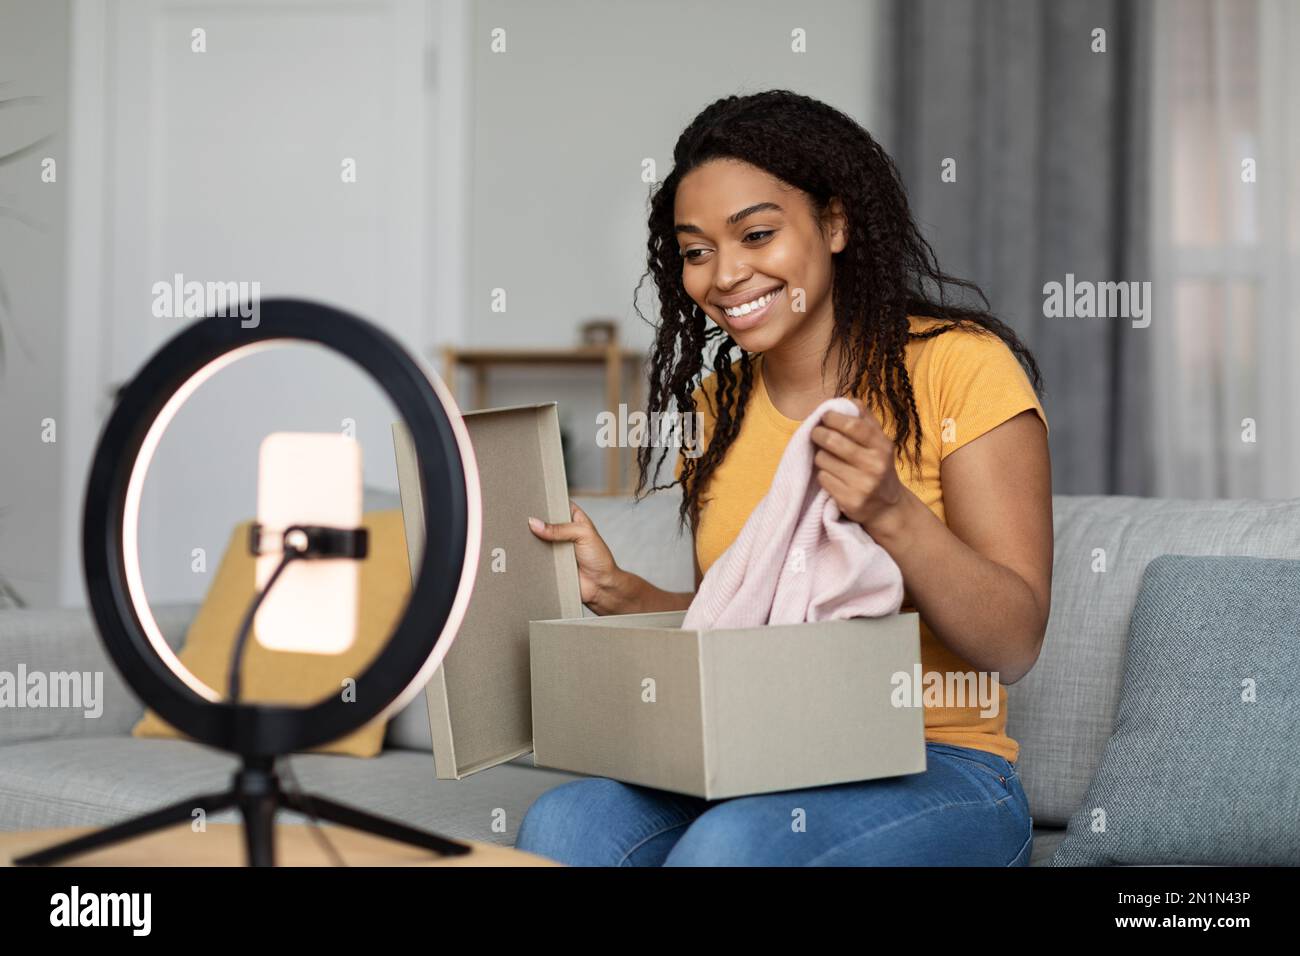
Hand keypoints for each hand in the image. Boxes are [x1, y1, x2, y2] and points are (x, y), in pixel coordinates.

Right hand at [527, 502, 622, 608]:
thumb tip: (535, 523)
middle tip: (517, 517)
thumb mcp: (583, 534)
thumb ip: (560, 528)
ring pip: (535, 539)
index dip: (543, 501)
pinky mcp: (547, 562)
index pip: (555, 504)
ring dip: (528, 539)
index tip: (528, 498)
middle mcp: (561, 531)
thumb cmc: (599, 558)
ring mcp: (553, 547)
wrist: (599, 586)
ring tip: (514, 533)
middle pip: (542, 521)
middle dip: (531, 520)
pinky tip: (519, 551)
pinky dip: (527, 555)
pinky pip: (534, 556)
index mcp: (573, 518)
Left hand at [810, 398, 907, 533]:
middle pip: (832, 441)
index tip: (824, 416)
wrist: (888, 508)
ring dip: (820, 456)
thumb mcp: (880, 443)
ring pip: (823, 460)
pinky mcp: (850, 501)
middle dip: (818, 433)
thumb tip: (847, 400)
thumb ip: (865, 420)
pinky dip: (823, 475)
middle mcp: (874, 465)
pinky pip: (823, 478)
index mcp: (882, 446)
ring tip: (828, 458)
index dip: (833, 418)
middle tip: (815, 432)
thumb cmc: (879, 468)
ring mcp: (862, 484)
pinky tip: (832, 476)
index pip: (852, 425)